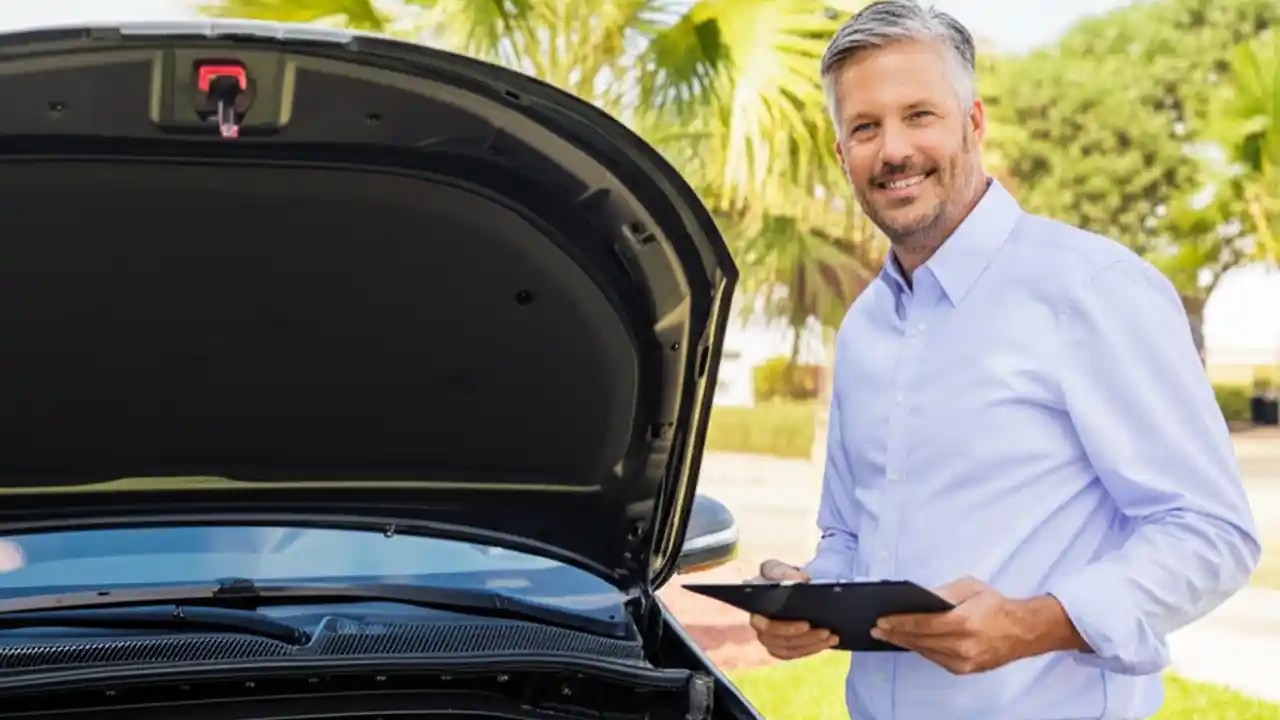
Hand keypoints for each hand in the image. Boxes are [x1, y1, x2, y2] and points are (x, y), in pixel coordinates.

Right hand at [746, 559, 839, 659]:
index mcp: (754, 607)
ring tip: (832, 637)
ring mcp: (768, 638)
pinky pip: (794, 653)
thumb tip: (801, 580)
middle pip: (779, 641)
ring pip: (788, 650)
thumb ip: (786, 572)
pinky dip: (812, 649)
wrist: (789, 585)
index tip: (807, 624)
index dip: (786, 628)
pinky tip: (828, 642)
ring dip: (811, 645)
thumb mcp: (781, 569)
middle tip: (826, 631)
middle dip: (804, 638)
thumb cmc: (782, 576)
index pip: (765, 625)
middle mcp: (758, 626)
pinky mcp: (780, 646)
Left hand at [870, 576, 1088, 674]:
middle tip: (876, 629)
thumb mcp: (969, 587)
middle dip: (895, 634)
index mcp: (964, 623)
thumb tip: (917, 599)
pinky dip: (922, 649)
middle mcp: (963, 646)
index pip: (922, 624)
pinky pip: (936, 659)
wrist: (1024, 630)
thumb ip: (942, 593)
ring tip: (887, 635)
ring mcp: (964, 661)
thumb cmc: (995, 605)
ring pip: (926, 652)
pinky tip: (909, 641)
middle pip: (920, 640)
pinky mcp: (965, 669)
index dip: (898, 622)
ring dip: (905, 643)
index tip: (881, 620)